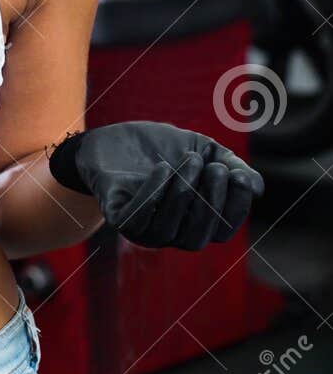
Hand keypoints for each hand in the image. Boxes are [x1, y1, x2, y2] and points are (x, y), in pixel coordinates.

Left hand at [47, 121, 263, 249]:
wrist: (117, 138)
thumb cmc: (165, 148)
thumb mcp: (205, 151)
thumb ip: (231, 166)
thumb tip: (256, 188)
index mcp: (196, 221)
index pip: (223, 231)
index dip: (235, 208)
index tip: (238, 175)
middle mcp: (173, 232)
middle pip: (199, 236)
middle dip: (211, 200)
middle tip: (212, 165)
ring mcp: (145, 229)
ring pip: (170, 229)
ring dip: (184, 193)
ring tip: (191, 160)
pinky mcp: (120, 218)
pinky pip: (138, 218)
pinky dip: (154, 194)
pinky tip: (163, 168)